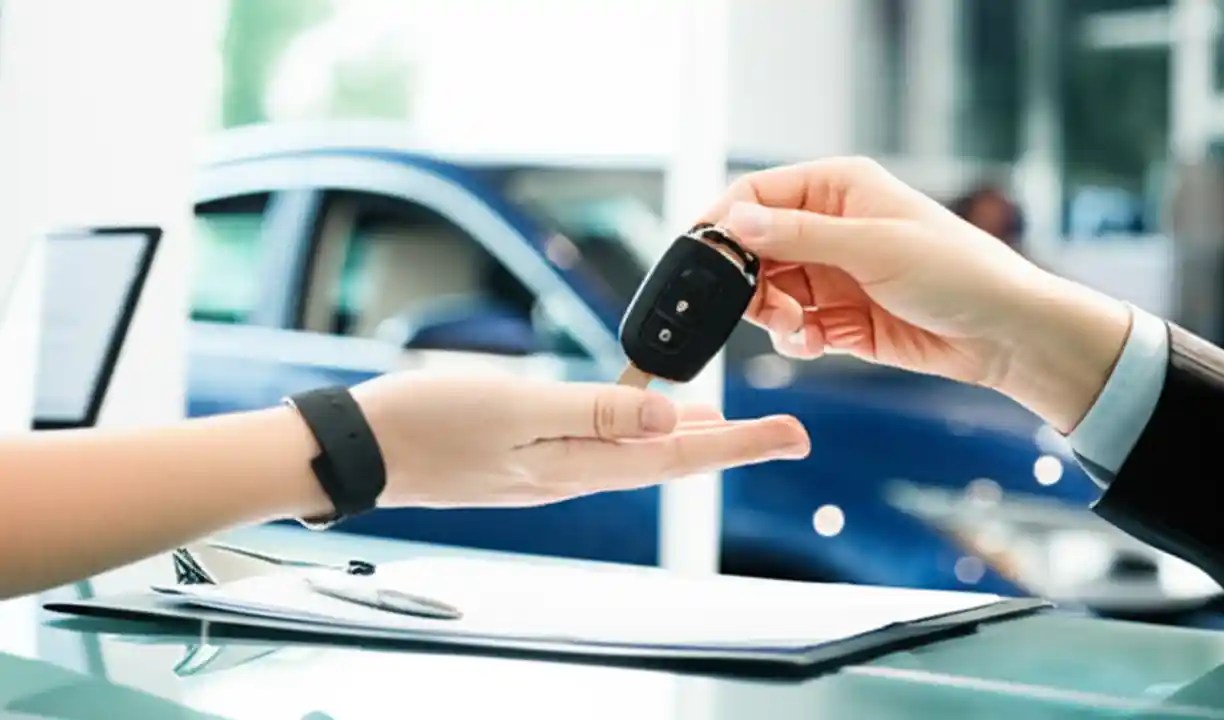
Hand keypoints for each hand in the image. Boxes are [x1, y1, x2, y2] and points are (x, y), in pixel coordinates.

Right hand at [350, 374, 809, 507]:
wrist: (363, 449)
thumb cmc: (429, 424)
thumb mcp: (515, 408)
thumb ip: (592, 410)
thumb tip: (667, 418)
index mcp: (577, 463)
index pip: (677, 457)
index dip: (740, 446)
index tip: (791, 437)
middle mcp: (573, 472)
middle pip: (669, 459)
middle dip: (731, 445)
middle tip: (783, 433)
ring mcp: (550, 467)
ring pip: (639, 453)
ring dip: (690, 439)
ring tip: (732, 425)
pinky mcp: (529, 454)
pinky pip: (605, 445)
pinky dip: (641, 431)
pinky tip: (647, 416)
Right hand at [700, 157, 1131, 432]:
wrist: (1004, 335)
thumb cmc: (957, 273)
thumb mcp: (873, 246)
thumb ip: (799, 235)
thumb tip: (735, 220)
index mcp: (837, 187)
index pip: (756, 193)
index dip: (725, 223)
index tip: (706, 259)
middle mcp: (829, 225)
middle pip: (754, 248)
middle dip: (750, 283)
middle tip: (764, 308)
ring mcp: (833, 272)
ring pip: (768, 293)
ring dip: (773, 316)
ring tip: (800, 329)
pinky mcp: (839, 316)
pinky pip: (793, 326)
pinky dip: (795, 338)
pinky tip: (816, 344)